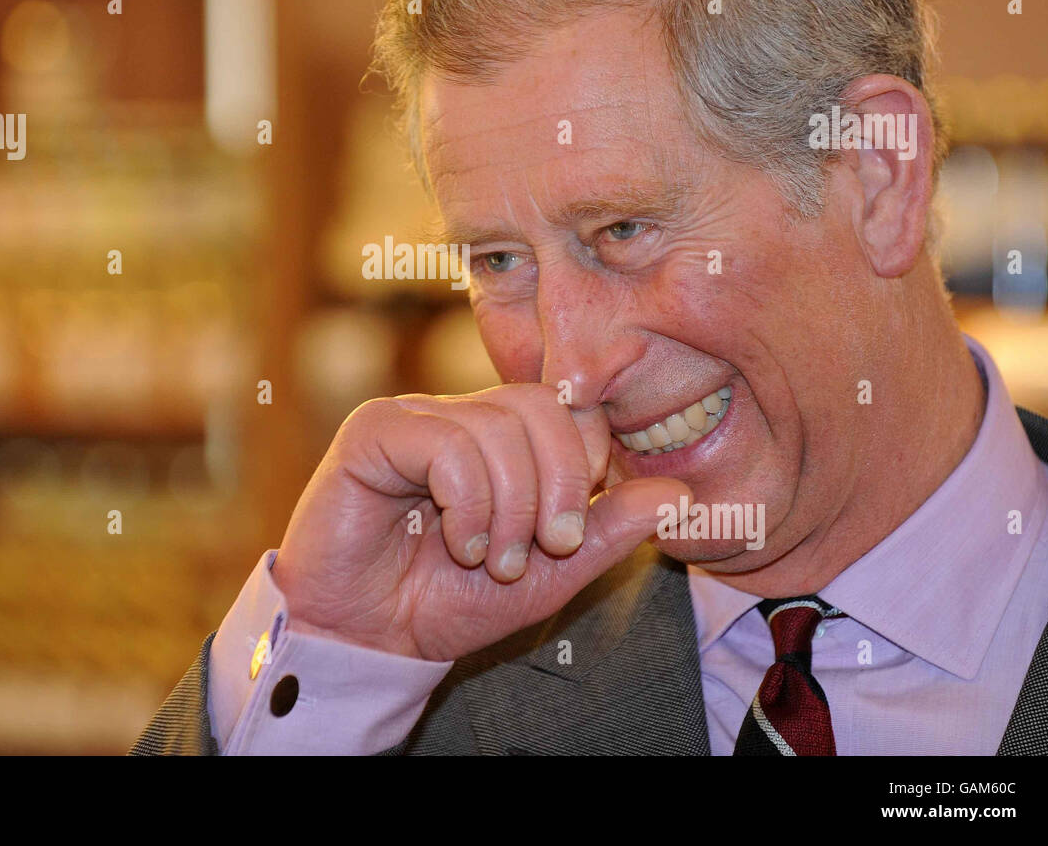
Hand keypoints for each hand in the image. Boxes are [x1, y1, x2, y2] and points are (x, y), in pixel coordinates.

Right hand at [273, 384, 689, 661]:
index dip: (582, 463)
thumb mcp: (549, 574)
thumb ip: (607, 531)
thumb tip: (679, 494)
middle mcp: (457, 415)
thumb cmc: (447, 602)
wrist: (368, 639)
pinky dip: (469, 503)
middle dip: (558, 486)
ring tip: (490, 559)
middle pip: (539, 407)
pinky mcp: (375, 432)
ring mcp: (415, 417)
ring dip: (509, 509)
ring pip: (496, 427)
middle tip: (545, 548)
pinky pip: (447, 443)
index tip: (570, 532)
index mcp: (499, 438)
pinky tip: (457, 542)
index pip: (565, 408)